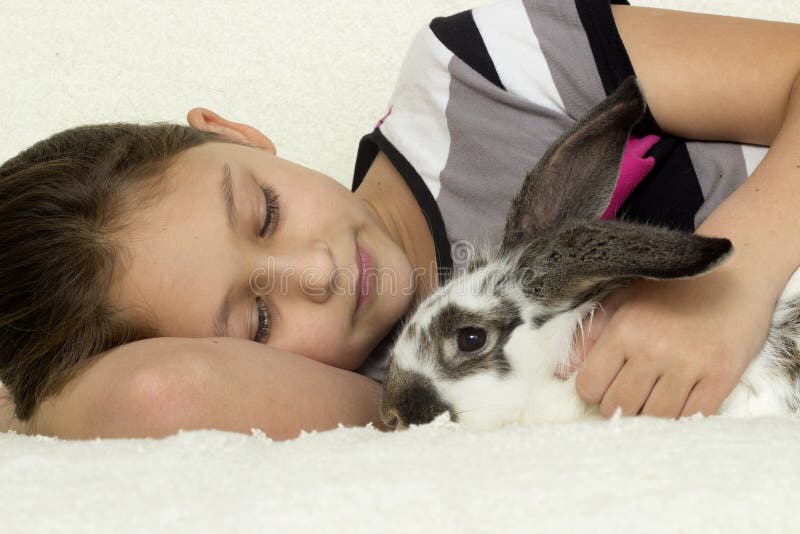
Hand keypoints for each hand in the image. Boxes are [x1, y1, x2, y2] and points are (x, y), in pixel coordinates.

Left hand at [572, 265, 772, 417]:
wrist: (736, 271)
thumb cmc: (671, 288)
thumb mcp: (621, 300)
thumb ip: (588, 336)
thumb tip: (561, 374)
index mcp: (624, 330)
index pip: (589, 386)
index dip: (593, 390)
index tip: (605, 382)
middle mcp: (653, 349)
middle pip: (618, 406)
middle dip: (619, 404)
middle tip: (631, 391)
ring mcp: (690, 364)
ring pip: (654, 417)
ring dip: (650, 413)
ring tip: (655, 395)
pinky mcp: (723, 375)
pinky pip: (693, 416)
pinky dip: (683, 416)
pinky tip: (681, 399)